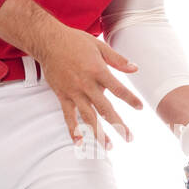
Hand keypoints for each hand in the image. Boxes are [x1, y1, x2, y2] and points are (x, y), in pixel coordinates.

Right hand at [35, 24, 143, 150]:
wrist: (48, 42)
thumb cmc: (74, 41)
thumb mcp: (99, 46)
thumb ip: (118, 60)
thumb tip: (135, 68)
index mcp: (98, 71)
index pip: (118, 89)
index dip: (130, 99)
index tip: (140, 107)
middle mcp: (86, 85)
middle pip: (105, 109)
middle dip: (118, 125)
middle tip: (129, 138)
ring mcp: (73, 93)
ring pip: (88, 117)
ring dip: (98, 133)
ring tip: (108, 147)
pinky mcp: (63, 96)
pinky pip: (68, 116)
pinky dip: (73, 130)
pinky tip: (79, 143)